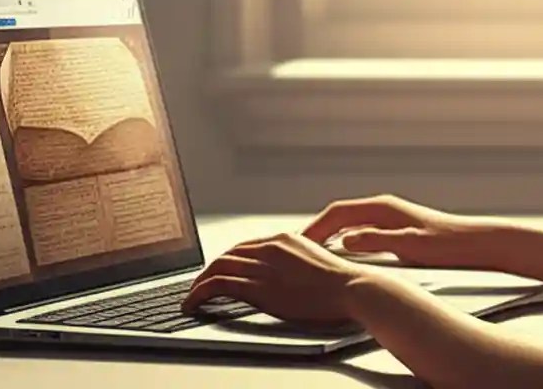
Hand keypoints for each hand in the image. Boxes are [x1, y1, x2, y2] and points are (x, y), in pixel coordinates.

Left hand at [181, 231, 374, 327]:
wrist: (350, 287)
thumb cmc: (342, 282)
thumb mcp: (317, 261)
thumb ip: (298, 261)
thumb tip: (291, 272)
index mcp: (284, 239)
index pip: (246, 246)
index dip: (229, 259)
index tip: (222, 270)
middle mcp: (269, 248)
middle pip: (228, 254)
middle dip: (211, 269)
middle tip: (201, 283)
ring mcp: (262, 266)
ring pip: (218, 267)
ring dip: (200, 282)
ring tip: (192, 296)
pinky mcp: (258, 286)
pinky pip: (218, 285)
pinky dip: (199, 293)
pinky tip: (194, 302)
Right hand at [301, 194, 487, 268]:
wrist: (476, 243)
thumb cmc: (447, 245)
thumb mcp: (409, 245)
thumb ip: (377, 241)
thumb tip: (345, 241)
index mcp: (383, 208)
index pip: (337, 213)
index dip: (314, 229)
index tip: (295, 244)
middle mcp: (384, 209)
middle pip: (339, 217)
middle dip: (316, 232)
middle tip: (294, 251)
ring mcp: (390, 219)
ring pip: (349, 225)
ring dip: (329, 238)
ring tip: (310, 256)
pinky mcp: (397, 230)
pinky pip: (360, 234)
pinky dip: (344, 243)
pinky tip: (342, 260)